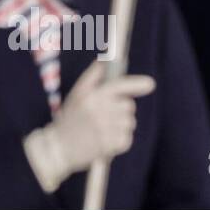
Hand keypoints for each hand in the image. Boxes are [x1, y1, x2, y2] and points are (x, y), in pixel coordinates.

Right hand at [23, 63, 155, 192]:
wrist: (58, 148)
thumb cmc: (69, 119)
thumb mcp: (76, 95)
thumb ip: (91, 76)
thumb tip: (104, 60)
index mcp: (90, 96)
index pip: (119, 86)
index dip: (136, 84)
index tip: (150, 84)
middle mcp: (98, 111)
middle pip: (128, 105)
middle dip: (122, 109)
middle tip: (106, 115)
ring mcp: (105, 129)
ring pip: (130, 122)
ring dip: (121, 125)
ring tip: (104, 129)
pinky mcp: (110, 145)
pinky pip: (127, 138)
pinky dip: (120, 139)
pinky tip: (106, 140)